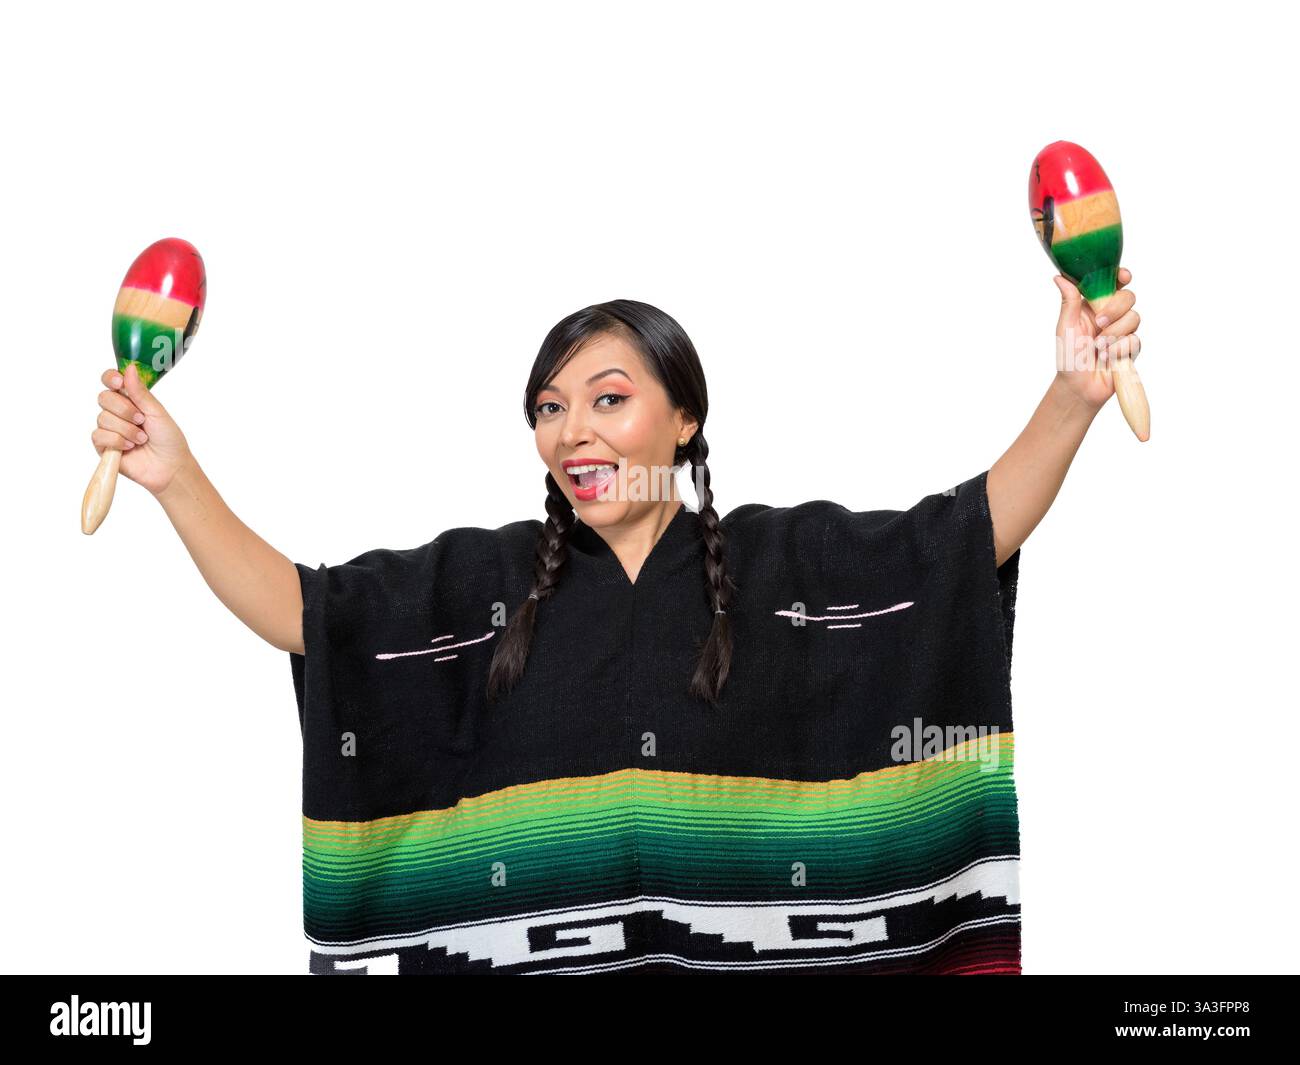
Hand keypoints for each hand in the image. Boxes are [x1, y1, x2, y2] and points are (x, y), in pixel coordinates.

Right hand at [91, 362, 193, 495]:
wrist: (169, 467)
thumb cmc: (168, 439)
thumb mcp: (157, 412)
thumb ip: (140, 392)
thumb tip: (130, 368)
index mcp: (131, 399)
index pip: (110, 380)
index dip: (110, 378)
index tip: (119, 382)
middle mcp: (117, 412)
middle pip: (104, 398)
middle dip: (124, 409)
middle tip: (141, 420)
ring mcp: (109, 429)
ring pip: (103, 418)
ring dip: (126, 429)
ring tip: (142, 439)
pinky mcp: (103, 446)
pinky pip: (99, 435)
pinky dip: (117, 441)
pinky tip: (130, 447)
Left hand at [1053, 267, 1139, 411]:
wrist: (1080, 387)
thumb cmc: (1068, 357)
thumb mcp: (1066, 327)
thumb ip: (1068, 301)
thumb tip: (1059, 277)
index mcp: (1093, 306)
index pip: (1113, 283)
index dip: (1121, 276)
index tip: (1123, 277)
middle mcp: (1110, 315)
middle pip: (1128, 297)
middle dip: (1115, 310)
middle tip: (1099, 324)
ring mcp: (1123, 330)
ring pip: (1134, 318)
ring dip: (1114, 334)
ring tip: (1098, 348)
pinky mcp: (1131, 347)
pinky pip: (1135, 339)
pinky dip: (1119, 350)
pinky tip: (1107, 359)